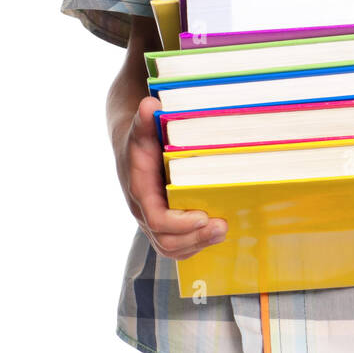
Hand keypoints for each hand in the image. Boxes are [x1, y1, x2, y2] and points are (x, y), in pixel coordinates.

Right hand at [117, 96, 227, 258]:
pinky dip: (195, 244)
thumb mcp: (141, 128)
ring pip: (171, 247)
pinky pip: (176, 245)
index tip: (205, 217)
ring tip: (223, 230)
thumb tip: (149, 105)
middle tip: (223, 226)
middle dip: (195, 238)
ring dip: (198, 244)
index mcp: (140, 191)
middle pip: (166, 240)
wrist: (130, 145)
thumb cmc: (140, 138)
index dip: (181, 224)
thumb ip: (145, 120)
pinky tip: (214, 233)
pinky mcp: (164, 222)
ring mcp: (153, 219)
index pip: (157, 219)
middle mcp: (144, 211)